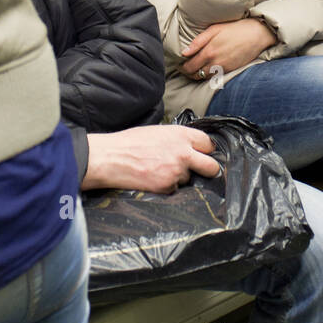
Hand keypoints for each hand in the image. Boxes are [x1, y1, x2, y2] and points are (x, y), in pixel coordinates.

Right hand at [82, 126, 220, 192]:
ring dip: (180, 178)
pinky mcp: (167, 187)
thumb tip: (189, 148)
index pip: (209, 144)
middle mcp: (183, 153)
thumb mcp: (157, 132)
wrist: (111, 158)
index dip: (206, 150)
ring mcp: (176, 172)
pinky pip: (174, 189)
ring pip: (189, 179)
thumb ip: (177, 140)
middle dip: (208, 170)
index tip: (203, 155)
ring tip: (160, 171)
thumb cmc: (129, 143)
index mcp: (181, 135)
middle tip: (201, 171)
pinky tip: (152, 179)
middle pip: (211, 167)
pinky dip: (166, 187)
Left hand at [180, 18, 275, 78]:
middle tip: (184, 68)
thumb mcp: (214, 29)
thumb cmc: (235, 28)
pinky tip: (207, 69)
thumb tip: (184, 52)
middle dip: (188, 72)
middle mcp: (215, 63)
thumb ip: (198, 41)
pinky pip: (215, 77)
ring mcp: (223, 69)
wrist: (256, 34)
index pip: (190, 66)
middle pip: (196, 74)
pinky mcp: (231, 71)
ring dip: (197, 75)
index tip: (180, 64)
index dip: (182, 67)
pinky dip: (208, 75)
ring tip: (194, 69)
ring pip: (204, 78)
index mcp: (209, 52)